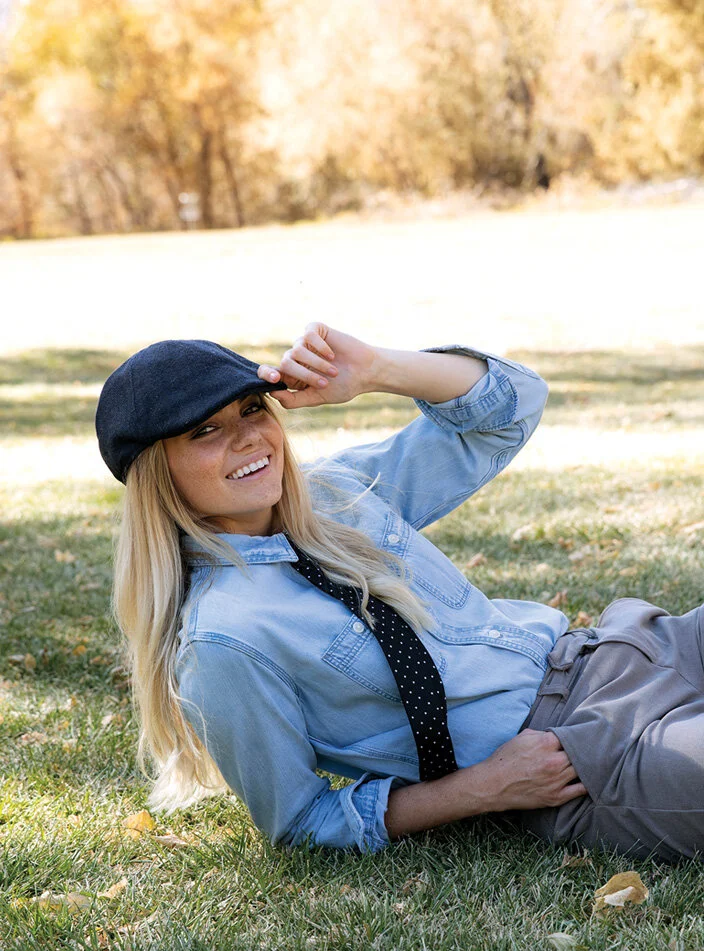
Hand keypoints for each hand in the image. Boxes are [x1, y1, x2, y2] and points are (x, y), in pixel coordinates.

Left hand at [257, 323, 376, 408]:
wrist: (366, 372)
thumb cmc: (343, 386)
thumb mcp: (317, 398)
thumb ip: (293, 400)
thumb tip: (272, 393)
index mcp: (292, 376)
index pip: (269, 372)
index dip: (266, 374)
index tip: (274, 379)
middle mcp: (295, 358)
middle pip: (285, 362)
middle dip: (304, 375)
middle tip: (324, 383)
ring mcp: (305, 343)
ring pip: (297, 350)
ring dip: (316, 363)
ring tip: (333, 371)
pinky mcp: (316, 330)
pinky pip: (308, 334)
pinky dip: (320, 346)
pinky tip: (332, 354)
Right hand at [479, 729, 587, 811]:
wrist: (493, 784)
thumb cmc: (505, 759)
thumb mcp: (522, 737)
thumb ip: (542, 734)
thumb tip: (555, 736)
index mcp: (545, 743)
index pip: (570, 736)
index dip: (574, 736)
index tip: (579, 736)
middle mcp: (554, 761)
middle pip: (579, 753)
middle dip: (582, 750)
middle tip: (590, 748)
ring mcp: (556, 780)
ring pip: (582, 769)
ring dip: (586, 765)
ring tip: (592, 761)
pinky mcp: (556, 797)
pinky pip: (580, 790)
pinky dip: (587, 784)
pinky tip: (591, 779)